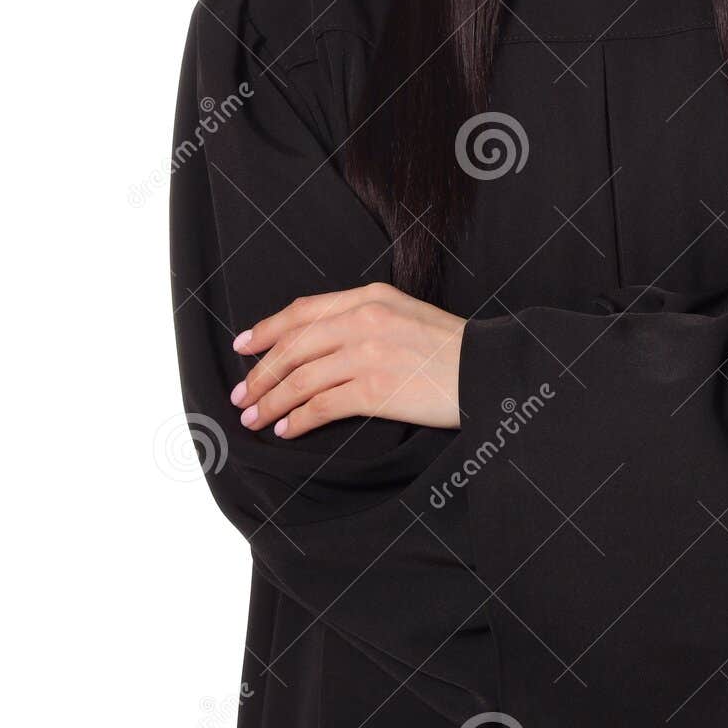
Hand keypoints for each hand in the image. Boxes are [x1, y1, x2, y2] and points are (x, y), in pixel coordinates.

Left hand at [228, 283, 463, 435]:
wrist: (486, 369)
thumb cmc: (450, 347)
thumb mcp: (406, 313)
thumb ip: (365, 317)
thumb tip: (319, 344)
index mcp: (371, 296)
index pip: (303, 311)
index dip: (266, 329)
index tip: (243, 347)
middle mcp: (366, 319)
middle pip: (294, 346)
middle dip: (260, 373)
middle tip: (241, 396)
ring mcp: (369, 353)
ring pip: (301, 378)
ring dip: (271, 401)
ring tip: (254, 419)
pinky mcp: (376, 389)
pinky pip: (321, 406)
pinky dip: (297, 420)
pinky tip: (285, 430)